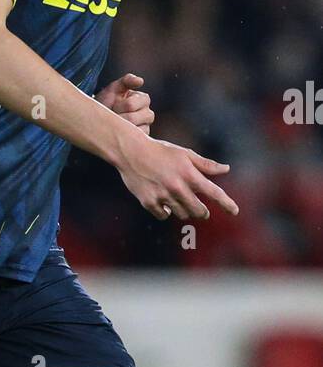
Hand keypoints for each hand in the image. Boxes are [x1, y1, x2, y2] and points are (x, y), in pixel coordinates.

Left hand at [96, 72, 153, 133]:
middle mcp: (148, 113)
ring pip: (134, 131)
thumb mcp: (114, 88)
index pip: (131, 104)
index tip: (113, 105)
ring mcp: (146, 127)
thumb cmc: (107, 102)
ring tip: (115, 124)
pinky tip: (119, 133)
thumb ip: (127, 80)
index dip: (118, 106)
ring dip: (120, 128)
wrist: (98, 119)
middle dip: (118, 117)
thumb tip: (140, 81)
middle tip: (112, 116)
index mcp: (143, 99)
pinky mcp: (142, 139)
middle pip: (132, 118)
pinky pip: (135, 140)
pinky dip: (124, 137)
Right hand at [117, 134, 239, 220]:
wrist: (130, 152)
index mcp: (189, 174)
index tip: (235, 211)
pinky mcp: (149, 202)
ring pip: (182, 214)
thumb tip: (226, 169)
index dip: (226, 203)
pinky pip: (164, 215)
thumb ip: (205, 164)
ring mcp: (163, 196)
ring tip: (178, 200)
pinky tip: (163, 202)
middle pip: (199, 210)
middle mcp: (178, 187)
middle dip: (202, 211)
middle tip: (202, 210)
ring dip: (184, 210)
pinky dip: (166, 211)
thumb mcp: (184, 154)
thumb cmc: (160, 151)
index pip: (214, 193)